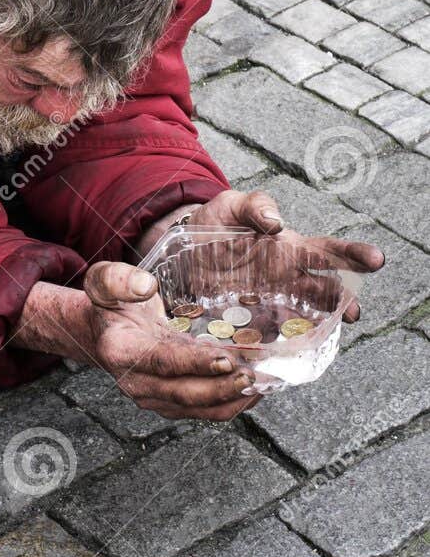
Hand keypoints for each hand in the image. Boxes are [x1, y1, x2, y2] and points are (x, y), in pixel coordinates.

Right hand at [16, 267, 259, 421]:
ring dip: (232, 400)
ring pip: (197, 408)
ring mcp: (152, 398)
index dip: (195, 363)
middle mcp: (135, 382)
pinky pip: (202, 411)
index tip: (226, 359)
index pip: (162, 362)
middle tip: (254, 375)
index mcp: (121, 351)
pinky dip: (230, 404)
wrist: (101, 333)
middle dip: (222, 387)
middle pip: (184, 393)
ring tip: (263, 384)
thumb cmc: (110, 306)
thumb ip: (119, 279)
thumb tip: (147, 286)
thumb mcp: (103, 282)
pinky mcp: (168, 404)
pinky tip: (254, 390)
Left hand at [172, 189, 384, 323]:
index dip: (352, 255)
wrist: (180, 248)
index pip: (326, 252)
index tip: (375, 260)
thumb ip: (256, 207)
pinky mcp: (246, 318)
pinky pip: (269, 333)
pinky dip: (280, 343)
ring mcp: (268, 300)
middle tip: (355, 312)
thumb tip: (277, 224)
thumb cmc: (215, 222)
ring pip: (302, 316)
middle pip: (324, 290)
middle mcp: (285, 277)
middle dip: (343, 300)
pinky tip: (287, 351)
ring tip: (322, 336)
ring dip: (315, 327)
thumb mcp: (232, 205)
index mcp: (288, 248)